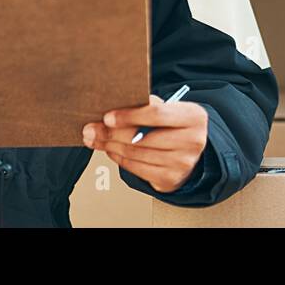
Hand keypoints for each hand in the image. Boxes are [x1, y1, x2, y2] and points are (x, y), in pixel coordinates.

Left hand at [82, 94, 207, 192]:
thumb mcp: (170, 110)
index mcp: (193, 116)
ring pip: (135, 153)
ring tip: (96, 139)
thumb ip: (148, 106)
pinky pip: (136, 168)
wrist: (192, 154)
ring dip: (110, 146)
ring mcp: (182, 162)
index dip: (129, 116)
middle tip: (91, 129)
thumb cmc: (175, 126)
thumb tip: (113, 107)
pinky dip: (119, 158)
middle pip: (141, 137)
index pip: (156, 114)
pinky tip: (110, 150)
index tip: (107, 117)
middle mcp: (192, 141)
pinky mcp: (170, 178)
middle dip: (111, 133)